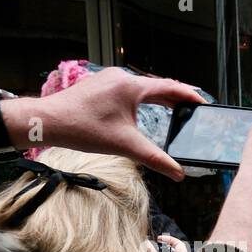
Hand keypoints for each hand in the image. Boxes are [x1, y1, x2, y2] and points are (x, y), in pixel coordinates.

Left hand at [1, 67, 203, 179]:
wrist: (48, 121)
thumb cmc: (83, 129)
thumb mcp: (126, 146)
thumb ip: (156, 159)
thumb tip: (178, 173)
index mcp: (132, 87)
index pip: (170, 88)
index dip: (189, 95)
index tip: (203, 102)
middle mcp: (121, 78)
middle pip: (157, 86)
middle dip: (175, 98)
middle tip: (191, 108)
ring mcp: (108, 79)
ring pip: (141, 87)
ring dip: (158, 97)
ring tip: (172, 108)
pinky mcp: (99, 85)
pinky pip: (127, 88)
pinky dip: (141, 97)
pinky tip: (142, 107)